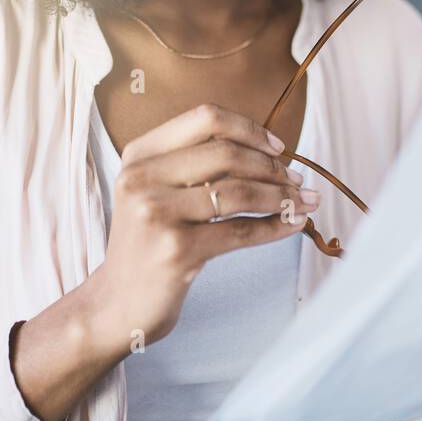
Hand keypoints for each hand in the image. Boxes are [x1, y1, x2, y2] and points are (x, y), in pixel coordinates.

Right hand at [85, 102, 318, 354]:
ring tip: (303, 202)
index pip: (206, 118)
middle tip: (297, 181)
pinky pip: (241, 231)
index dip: (250, 129)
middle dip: (272, 167)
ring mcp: (157, 214)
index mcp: (139, 155)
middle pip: (227, 152)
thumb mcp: (157, 191)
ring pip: (239, 192)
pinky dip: (276, 226)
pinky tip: (294, 224)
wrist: (119, 302)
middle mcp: (142, 178)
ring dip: (282, 196)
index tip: (278, 148)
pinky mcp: (177, 250)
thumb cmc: (150, 242)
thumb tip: (273, 152)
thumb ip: (197, 164)